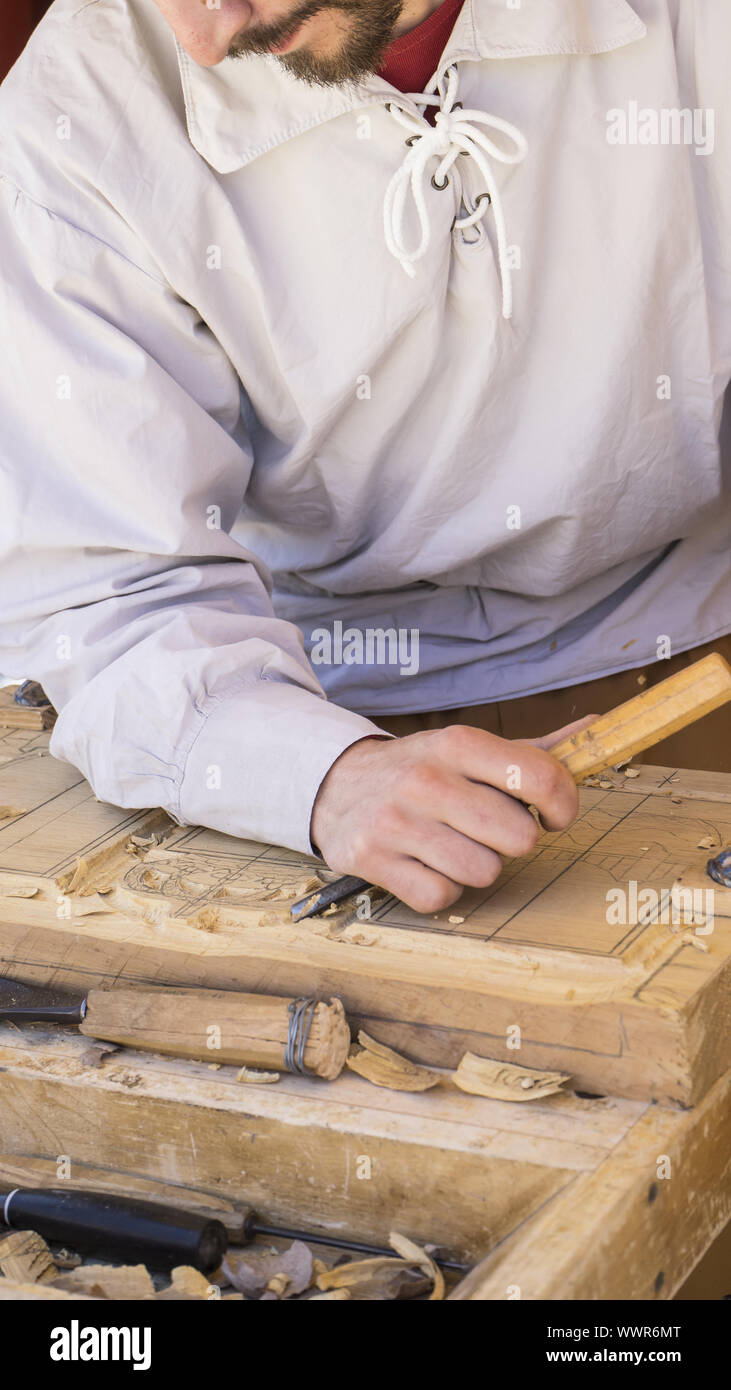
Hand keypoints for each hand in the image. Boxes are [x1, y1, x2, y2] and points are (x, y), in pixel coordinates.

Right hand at [310, 718, 595, 913]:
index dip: (562, 805)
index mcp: (458, 744)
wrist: (334, 785)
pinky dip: (441, 889)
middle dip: (512, 841)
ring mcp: (396, 820)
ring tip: (450, 845)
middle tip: (487, 831)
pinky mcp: (372, 859)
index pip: (542, 777)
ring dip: (475, 867)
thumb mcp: (466, 749)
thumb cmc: (420, 772)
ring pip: (483, 873)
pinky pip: (441, 896)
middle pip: (519, 837)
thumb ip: (532, 748)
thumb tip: (599, 726)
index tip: (551, 816)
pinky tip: (424, 864)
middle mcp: (427, 779)